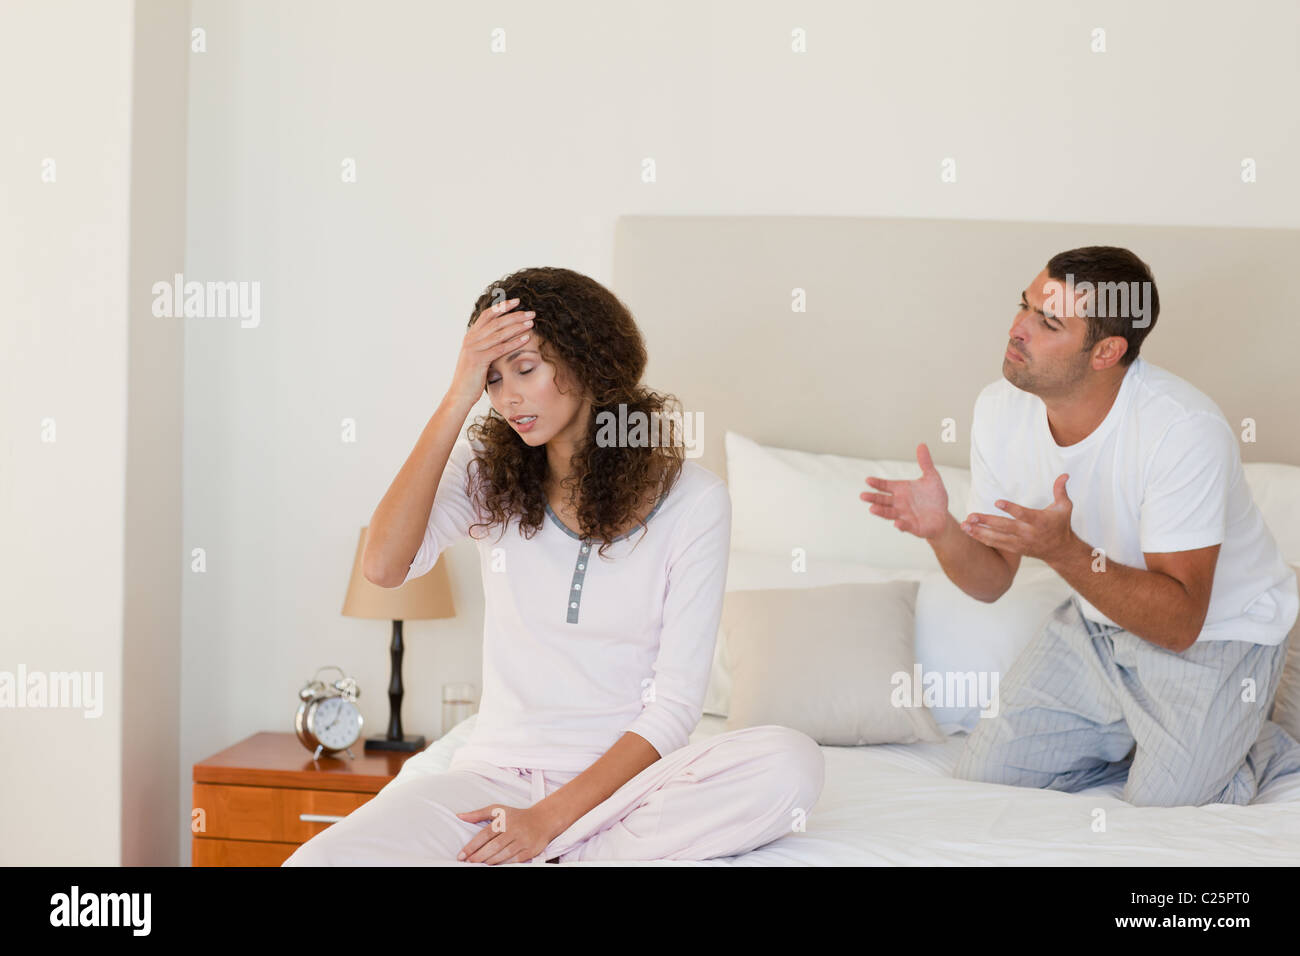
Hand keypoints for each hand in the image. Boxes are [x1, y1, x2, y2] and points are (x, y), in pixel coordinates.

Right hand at [446, 297, 535, 408]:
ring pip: (499, 333)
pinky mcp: (479, 360)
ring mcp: (474, 349)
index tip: (517, 301)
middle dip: (515, 315)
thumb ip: (486, 345)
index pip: (487, 315)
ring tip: (531, 323)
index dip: (502, 306)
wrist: (460, 394)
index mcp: (471, 336)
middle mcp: (471, 339)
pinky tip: (526, 338)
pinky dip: (514, 342)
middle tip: (531, 313)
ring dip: (517, 326)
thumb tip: (501, 337)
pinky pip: (500, 348)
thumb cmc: (472, 377)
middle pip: (496, 321)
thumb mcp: (477, 356)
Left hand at [454, 803, 563, 864]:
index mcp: (504, 820)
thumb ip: (478, 814)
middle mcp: (514, 830)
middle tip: (469, 862)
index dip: (472, 846)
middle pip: (493, 846)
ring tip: (479, 865)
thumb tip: (460, 816)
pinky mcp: (530, 850)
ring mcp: (523, 841)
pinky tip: (495, 866)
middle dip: (479, 856)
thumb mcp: (498, 810)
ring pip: (504, 854)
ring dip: (490, 861)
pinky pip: (515, 860)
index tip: (462, 855)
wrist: (543, 820)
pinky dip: (504, 864)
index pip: (485, 834)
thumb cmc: (517, 816)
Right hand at [861, 443, 949, 539]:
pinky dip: (901, 525)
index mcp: (901, 490)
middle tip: (862, 496)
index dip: (876, 484)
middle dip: (873, 498)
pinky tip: (897, 523)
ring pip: (889, 513)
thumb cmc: (934, 497)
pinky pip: (906, 526)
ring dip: (881, 512)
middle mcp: (899, 503)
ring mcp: (904, 515)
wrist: (943, 516)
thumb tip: (922, 445)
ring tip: (872, 509)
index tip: (868, 480)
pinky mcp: (913, 527)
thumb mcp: (932, 477)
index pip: (885, 486)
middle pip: (882, 500)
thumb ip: (925, 463)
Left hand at [960, 473, 1075, 563]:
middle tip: (971, 516)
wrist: (1060, 551)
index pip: (1023, 514)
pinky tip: (970, 532)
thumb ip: (1061, 491)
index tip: (997, 502)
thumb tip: (1064, 475)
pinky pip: (996, 544)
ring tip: (964, 525)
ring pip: (997, 538)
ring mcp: (1020, 542)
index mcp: (1039, 521)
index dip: (1011, 508)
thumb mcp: (1065, 507)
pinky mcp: (1015, 549)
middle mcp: (1028, 533)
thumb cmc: (1061, 525)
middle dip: (987, 521)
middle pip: (1005, 527)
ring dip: (979, 531)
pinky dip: (982, 539)